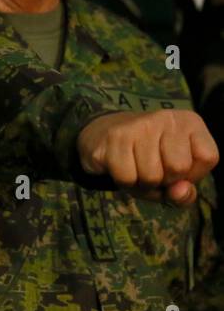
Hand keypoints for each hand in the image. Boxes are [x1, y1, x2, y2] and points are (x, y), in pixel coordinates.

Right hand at [77, 110, 218, 205]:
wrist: (102, 135)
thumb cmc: (147, 159)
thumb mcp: (175, 174)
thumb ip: (185, 192)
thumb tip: (179, 193)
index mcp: (189, 122)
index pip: (208, 157)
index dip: (192, 174)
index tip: (177, 168)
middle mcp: (166, 118)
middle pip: (179, 168)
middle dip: (164, 180)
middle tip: (153, 170)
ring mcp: (139, 125)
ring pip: (151, 176)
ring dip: (142, 184)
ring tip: (136, 170)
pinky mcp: (114, 137)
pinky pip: (126, 178)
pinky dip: (124, 183)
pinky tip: (120, 168)